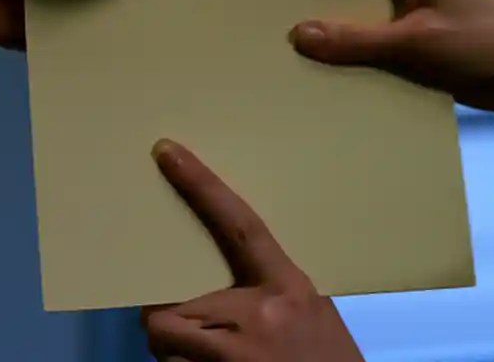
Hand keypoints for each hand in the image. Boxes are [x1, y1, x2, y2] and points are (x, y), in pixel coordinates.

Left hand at [142, 139, 363, 361]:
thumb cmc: (329, 361)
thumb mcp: (311, 314)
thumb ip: (268, 289)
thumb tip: (219, 274)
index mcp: (287, 289)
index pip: (238, 224)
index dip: (201, 186)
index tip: (166, 152)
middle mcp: (255, 319)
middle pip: (170, 307)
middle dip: (167, 318)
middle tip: (182, 324)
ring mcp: (232, 359)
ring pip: (164, 345)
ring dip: (175, 352)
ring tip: (211, 358)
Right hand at [283, 0, 493, 136]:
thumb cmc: (483, 49)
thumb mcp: (415, 46)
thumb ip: (356, 41)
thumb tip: (298, 34)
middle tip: (273, 10)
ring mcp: (418, 0)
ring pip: (361, 2)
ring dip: (332, 19)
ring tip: (294, 41)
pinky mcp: (424, 28)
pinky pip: (376, 28)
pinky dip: (354, 41)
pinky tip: (333, 64)